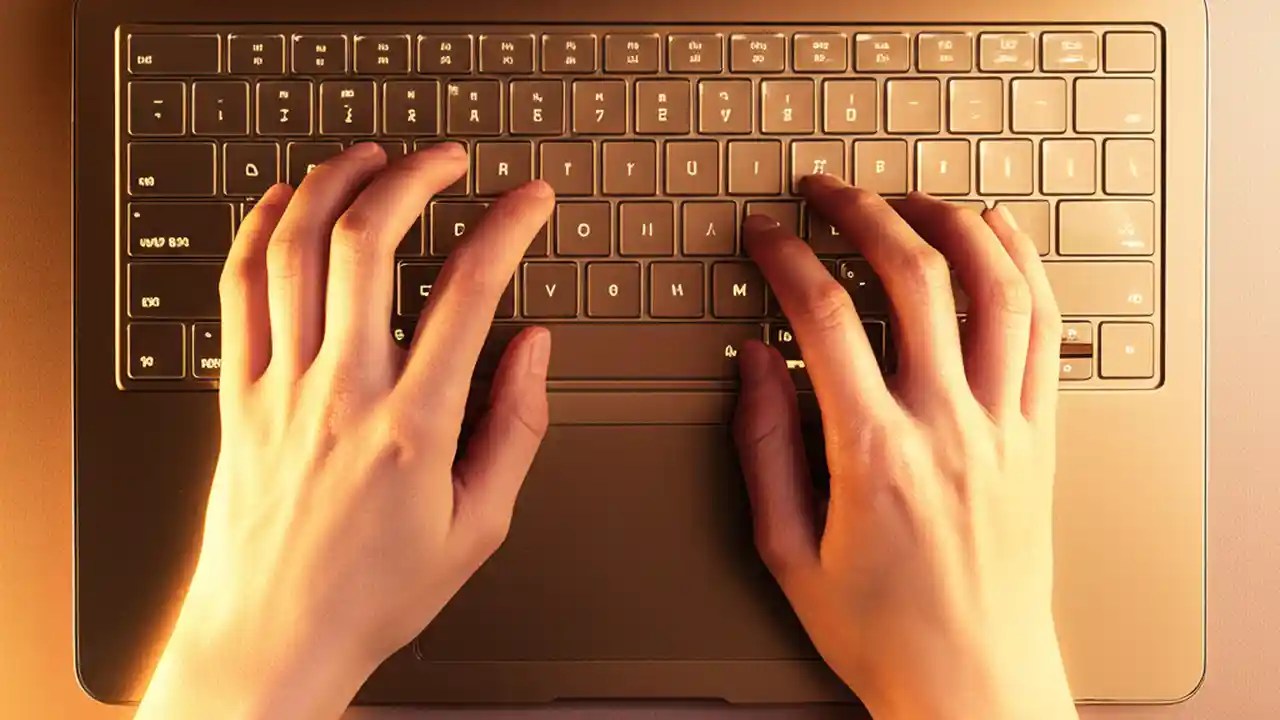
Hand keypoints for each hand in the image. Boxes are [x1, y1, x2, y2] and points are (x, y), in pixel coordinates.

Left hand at [136, 143, 555, 719]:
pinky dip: (259, 230)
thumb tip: (535, 348)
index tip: (529, 201)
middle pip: (370, 245)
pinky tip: (284, 203)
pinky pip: (238, 291)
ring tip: (370, 158)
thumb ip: (516, 428)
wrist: (274, 638)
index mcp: (412, 427)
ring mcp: (280, 388)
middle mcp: (341, 393)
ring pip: (295, 251)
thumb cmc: (374, 593)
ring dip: (334, 184)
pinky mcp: (238, 396)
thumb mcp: (479, 526)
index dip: (507, 228)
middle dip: (414, 178)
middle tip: (446, 159)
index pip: (469, 294)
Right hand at [734, 176, 1074, 719]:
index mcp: (873, 456)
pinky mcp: (1039, 437)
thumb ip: (763, 446)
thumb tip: (753, 362)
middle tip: (826, 191)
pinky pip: (1043, 330)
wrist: (974, 680)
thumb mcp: (786, 548)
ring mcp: (1004, 428)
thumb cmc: (881, 629)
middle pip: (912, 277)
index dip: (785, 257)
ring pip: (992, 288)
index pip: (823, 316)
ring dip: (949, 224)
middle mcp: (947, 428)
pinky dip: (1022, 268)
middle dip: (860, 213)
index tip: (764, 233)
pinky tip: (997, 239)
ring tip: (908, 198)